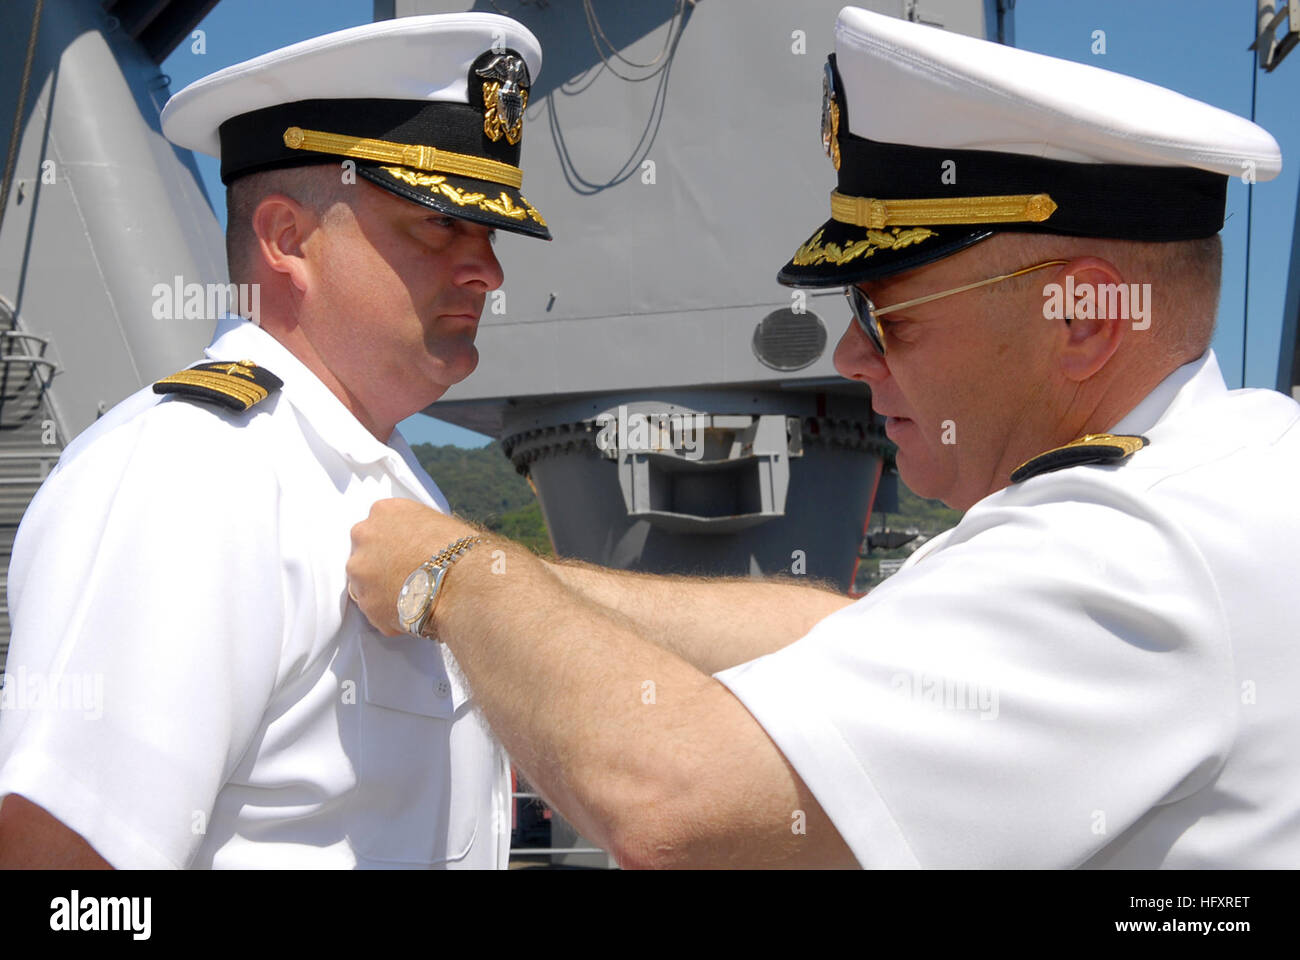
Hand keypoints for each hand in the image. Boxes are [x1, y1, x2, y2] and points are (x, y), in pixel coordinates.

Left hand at [347, 498, 480, 635]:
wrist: (463, 585)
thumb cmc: (459, 552)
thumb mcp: (437, 523)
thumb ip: (413, 530)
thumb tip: (416, 542)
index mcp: (384, 511)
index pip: (378, 524)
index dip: (394, 541)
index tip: (405, 552)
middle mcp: (364, 536)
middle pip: (365, 552)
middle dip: (382, 564)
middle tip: (407, 575)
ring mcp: (360, 571)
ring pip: (365, 582)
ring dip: (382, 589)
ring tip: (413, 597)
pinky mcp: (366, 603)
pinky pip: (375, 609)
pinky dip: (389, 613)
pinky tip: (414, 611)